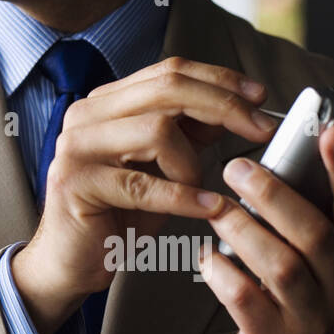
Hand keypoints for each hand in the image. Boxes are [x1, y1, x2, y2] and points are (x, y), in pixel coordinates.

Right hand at [12, 57, 279, 333]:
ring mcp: (76, 146)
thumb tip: (234, 108)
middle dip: (223, 106)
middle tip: (262, 129)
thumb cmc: (119, 215)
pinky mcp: (75, 183)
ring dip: (193, 165)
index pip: (169, 72)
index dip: (219, 80)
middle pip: (166, 90)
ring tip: (204, 196)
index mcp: (106, 102)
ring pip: (157, 131)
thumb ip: (188, 134)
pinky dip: (184, 198)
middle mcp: (86, 114)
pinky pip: (142, 185)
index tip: (260, 96)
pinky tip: (208, 208)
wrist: (71, 262)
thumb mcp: (162, 167)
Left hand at [199, 124, 333, 333]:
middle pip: (315, 234)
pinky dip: (221, 271)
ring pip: (280, 266)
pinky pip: (244, 299)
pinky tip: (207, 254)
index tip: (331, 130)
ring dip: (242, 229)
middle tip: (236, 167)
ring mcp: (312, 319)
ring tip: (215, 207)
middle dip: (274, 195)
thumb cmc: (309, 287)